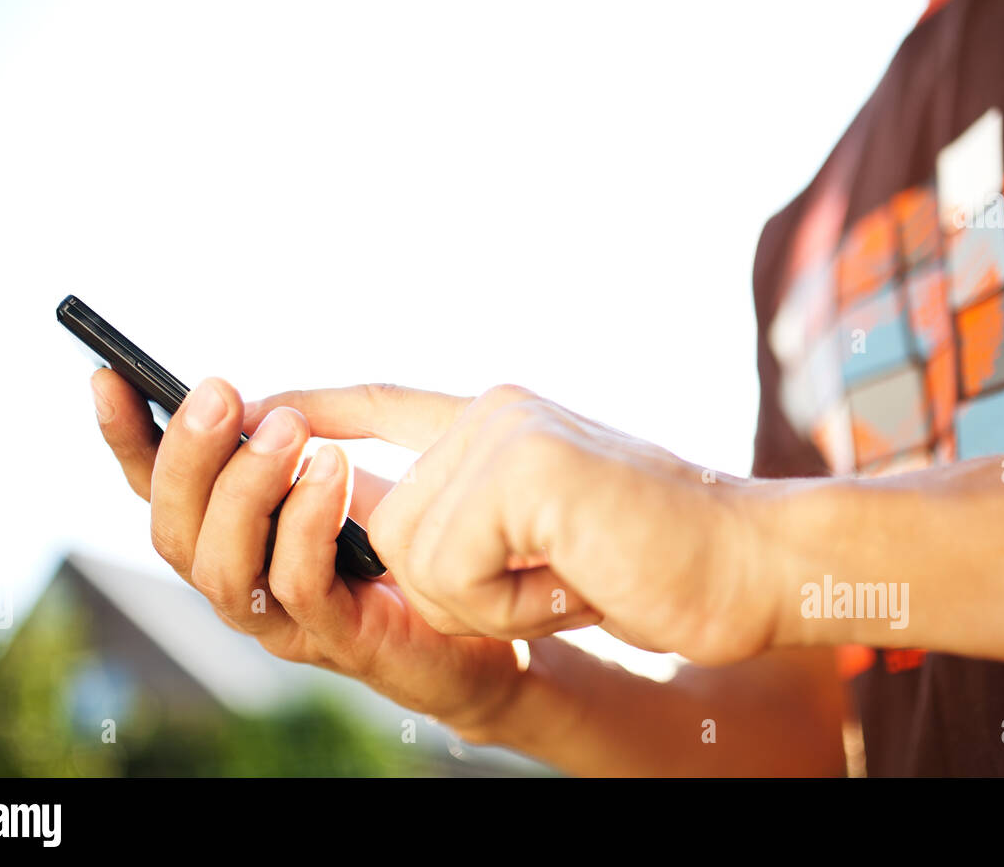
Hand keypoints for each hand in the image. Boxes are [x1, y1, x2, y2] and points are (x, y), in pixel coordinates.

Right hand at [89, 369, 524, 729]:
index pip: (159, 491)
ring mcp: (285, 619)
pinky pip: (297, 586)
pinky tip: (330, 470)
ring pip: (219, 567)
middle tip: (219, 394)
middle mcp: (244, 579)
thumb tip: (266, 401)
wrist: (492, 612)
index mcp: (239, 532)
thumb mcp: (367, 463)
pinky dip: (304, 524)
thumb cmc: (423, 532)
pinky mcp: (339, 640)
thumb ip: (317, 428)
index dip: (128, 440)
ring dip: (243, 490)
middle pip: (172, 530)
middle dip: (186, 457)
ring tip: (284, 431)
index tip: (110, 377)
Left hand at [245, 384, 784, 664]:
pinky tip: (578, 577)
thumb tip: (376, 521)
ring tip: (571, 573)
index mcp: (497, 422)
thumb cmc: (659, 563)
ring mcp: (507, 429)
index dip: (312, 407)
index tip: (246, 407)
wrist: (757, 564)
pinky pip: (453, 568)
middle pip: (383, 516)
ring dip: (490, 598)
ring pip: (411, 549)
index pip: (381, 402)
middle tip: (547, 576)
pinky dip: (514, 602)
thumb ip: (471, 516)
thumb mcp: (546, 535)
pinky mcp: (525, 465)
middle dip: (450, 584)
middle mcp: (493, 412)